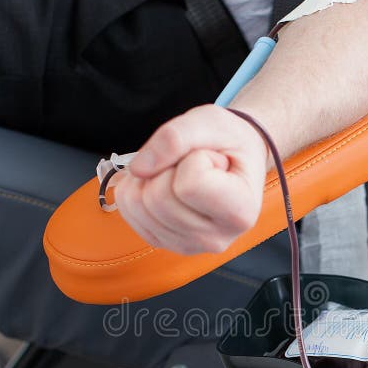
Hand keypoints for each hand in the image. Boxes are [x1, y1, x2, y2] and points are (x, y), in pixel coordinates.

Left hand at [108, 105, 268, 254]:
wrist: (235, 161)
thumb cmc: (229, 142)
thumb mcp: (212, 122)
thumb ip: (174, 137)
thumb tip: (138, 168)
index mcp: (240, 212)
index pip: (191, 184)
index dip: (194, 158)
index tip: (213, 159)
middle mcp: (215, 239)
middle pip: (158, 198)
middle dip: (166, 167)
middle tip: (192, 164)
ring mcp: (187, 245)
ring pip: (137, 205)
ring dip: (149, 176)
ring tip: (178, 173)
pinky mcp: (162, 242)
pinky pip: (127, 210)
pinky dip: (136, 187)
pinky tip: (162, 184)